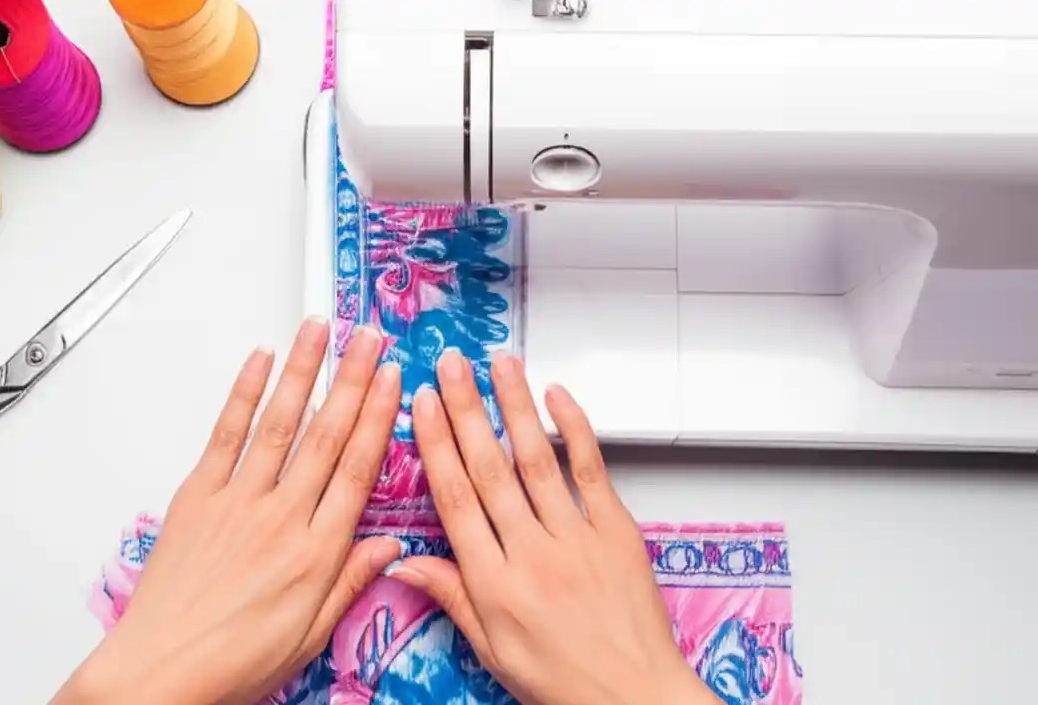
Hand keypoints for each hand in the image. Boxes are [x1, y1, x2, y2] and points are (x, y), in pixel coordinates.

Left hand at [54, 318, 401, 704]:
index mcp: (316, 552)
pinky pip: (224, 435)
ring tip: (320, 329)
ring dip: (303, 370)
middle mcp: (281, 517)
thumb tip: (392, 546)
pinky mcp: (197, 498)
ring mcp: (237, 501)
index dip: (378, 418)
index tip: (393, 380)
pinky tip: (260, 361)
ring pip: (279, 423)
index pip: (358, 469)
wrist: (160, 674)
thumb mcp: (312, 635)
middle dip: (351, 378)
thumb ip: (351, 581)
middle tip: (369, 337)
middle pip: (327, 434)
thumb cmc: (233, 662)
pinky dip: (243, 394)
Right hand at [386, 349, 720, 704]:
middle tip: (450, 366)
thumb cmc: (565, 680)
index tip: (421, 407)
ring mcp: (577, 538)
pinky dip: (575, 429)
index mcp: (495, 584)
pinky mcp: (616, 531)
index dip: (435, 446)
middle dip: (466, 409)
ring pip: (536, 459)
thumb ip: (451, 597)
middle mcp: (532, 554)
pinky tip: (557, 396)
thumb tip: (403, 563)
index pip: (454, 499)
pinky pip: (592, 470)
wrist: (634, 697)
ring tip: (499, 364)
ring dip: (514, 406)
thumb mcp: (492, 650)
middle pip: (489, 468)